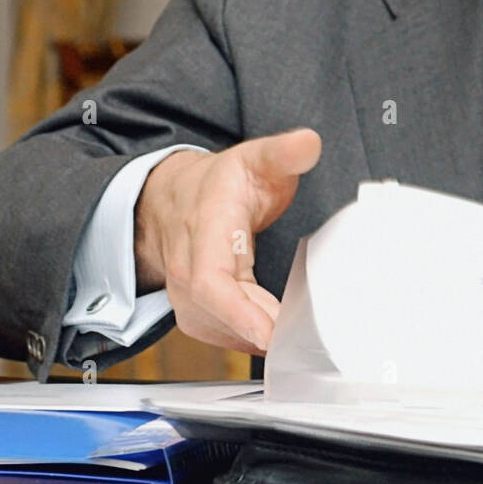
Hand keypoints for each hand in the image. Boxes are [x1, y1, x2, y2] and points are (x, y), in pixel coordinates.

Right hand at [134, 128, 321, 354]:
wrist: (174, 198)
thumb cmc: (218, 184)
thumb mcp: (254, 159)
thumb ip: (284, 153)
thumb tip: (308, 143)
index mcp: (206, 229)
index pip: (209, 280)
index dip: (238, 312)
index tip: (269, 333)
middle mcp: (189, 267)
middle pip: (218, 316)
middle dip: (262, 332)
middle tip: (306, 340)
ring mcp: (188, 293)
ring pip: (219, 330)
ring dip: (258, 338)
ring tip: (299, 338)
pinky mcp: (197, 310)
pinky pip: (222, 334)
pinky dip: (250, 339)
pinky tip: (279, 336)